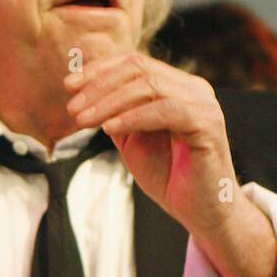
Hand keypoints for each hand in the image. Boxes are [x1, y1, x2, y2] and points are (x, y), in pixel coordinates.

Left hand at [63, 52, 276, 276]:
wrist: (202, 213)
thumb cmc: (170, 178)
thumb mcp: (134, 141)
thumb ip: (117, 115)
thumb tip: (86, 94)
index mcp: (177, 87)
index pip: (134, 63)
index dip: (99, 70)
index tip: (69, 86)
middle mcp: (193, 89)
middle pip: (139, 69)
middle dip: (98, 86)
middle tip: (72, 107)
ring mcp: (203, 104)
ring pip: (149, 86)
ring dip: (109, 101)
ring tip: (83, 120)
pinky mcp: (208, 124)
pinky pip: (166, 110)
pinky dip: (134, 116)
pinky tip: (109, 128)